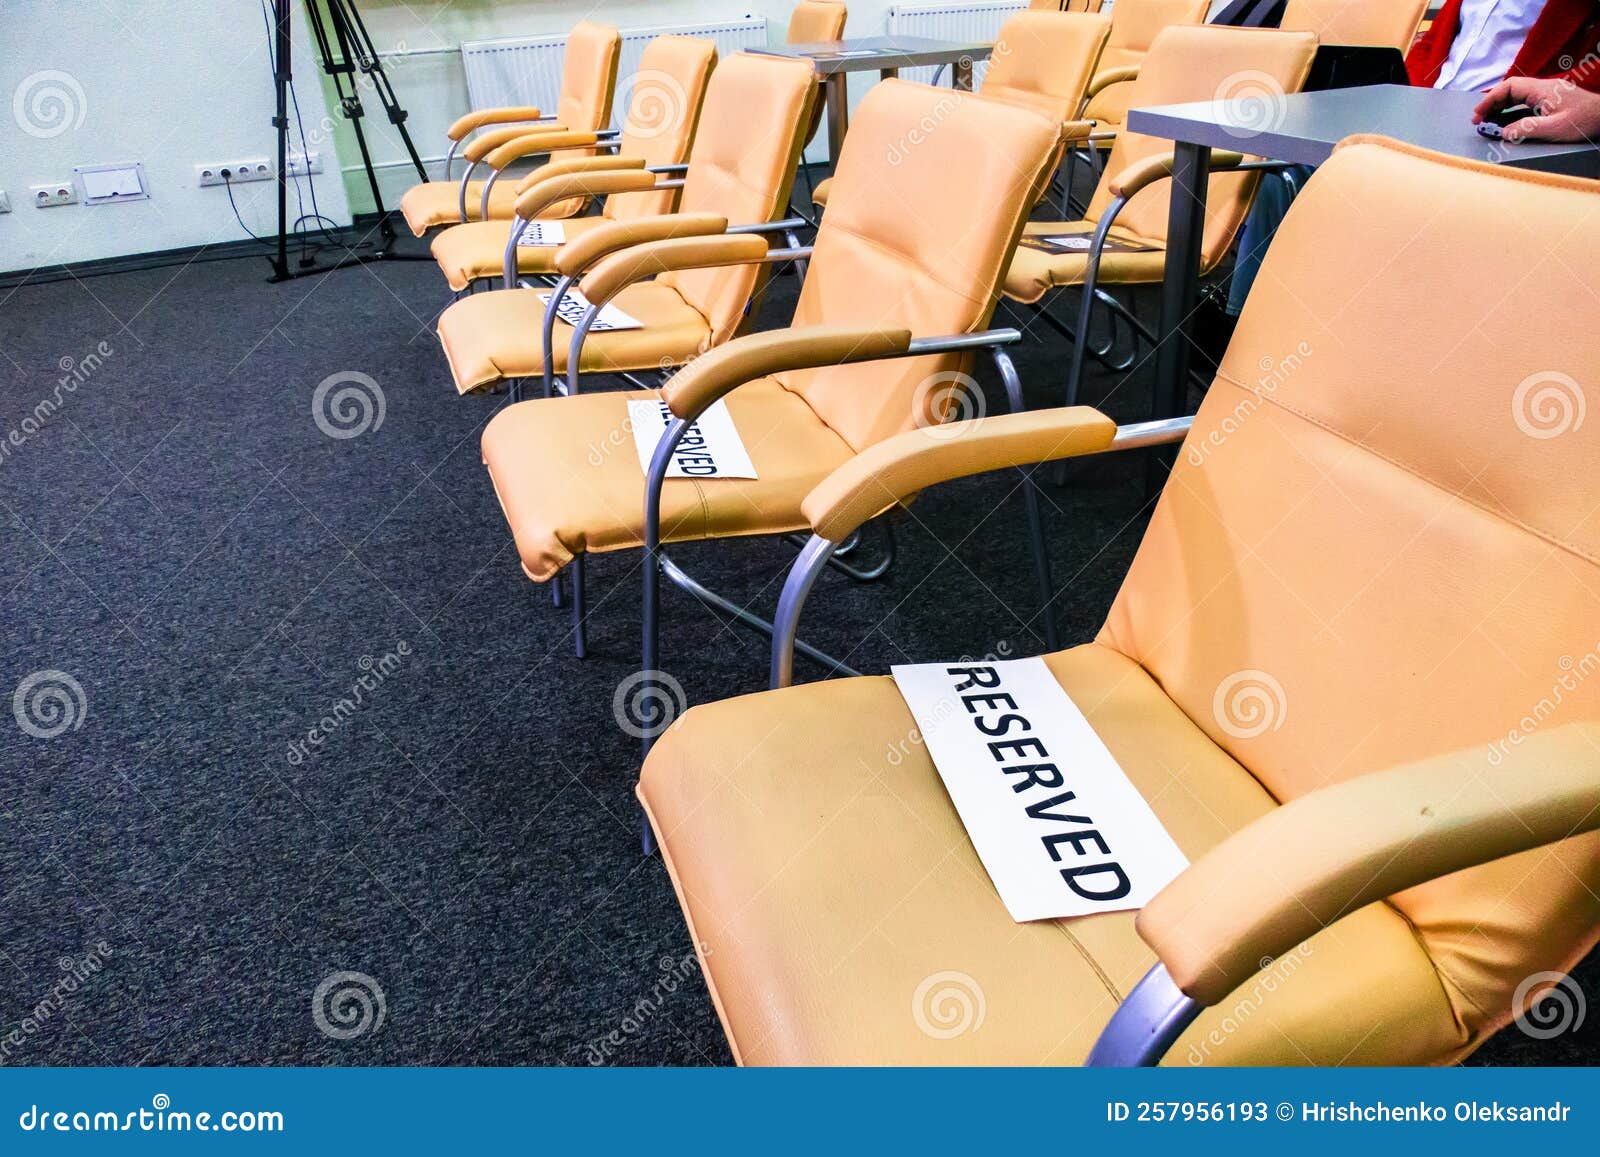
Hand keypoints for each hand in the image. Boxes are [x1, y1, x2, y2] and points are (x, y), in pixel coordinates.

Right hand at [1472, 76, 1599, 142]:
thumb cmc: (1584, 121)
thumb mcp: (1554, 128)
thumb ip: (1526, 129)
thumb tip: (1504, 132)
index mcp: (1543, 90)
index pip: (1509, 87)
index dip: (1490, 100)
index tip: (1478, 114)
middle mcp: (1544, 88)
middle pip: (1511, 90)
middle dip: (1491, 103)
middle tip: (1478, 120)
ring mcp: (1548, 93)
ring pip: (1517, 95)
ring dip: (1500, 106)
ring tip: (1488, 120)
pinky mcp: (1552, 100)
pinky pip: (1526, 101)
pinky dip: (1511, 109)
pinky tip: (1507, 120)